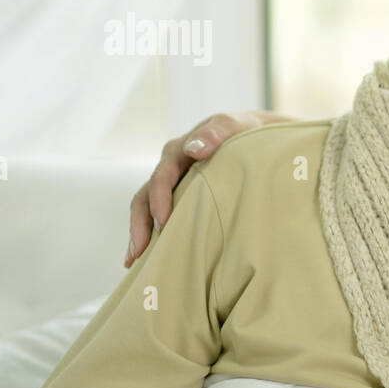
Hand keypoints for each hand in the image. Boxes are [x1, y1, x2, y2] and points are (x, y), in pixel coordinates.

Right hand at [126, 111, 292, 266]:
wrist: (254, 137)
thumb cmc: (244, 132)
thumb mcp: (233, 126)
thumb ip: (216, 133)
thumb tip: (193, 149)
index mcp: (178, 151)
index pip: (161, 177)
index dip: (159, 201)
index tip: (164, 224)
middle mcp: (169, 168)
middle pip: (145, 197)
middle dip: (140, 224)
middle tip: (141, 252)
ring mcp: (173, 184)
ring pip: (145, 209)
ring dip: (139, 233)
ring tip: (134, 261)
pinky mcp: (179, 196)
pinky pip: (158, 214)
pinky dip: (150, 233)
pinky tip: (147, 257)